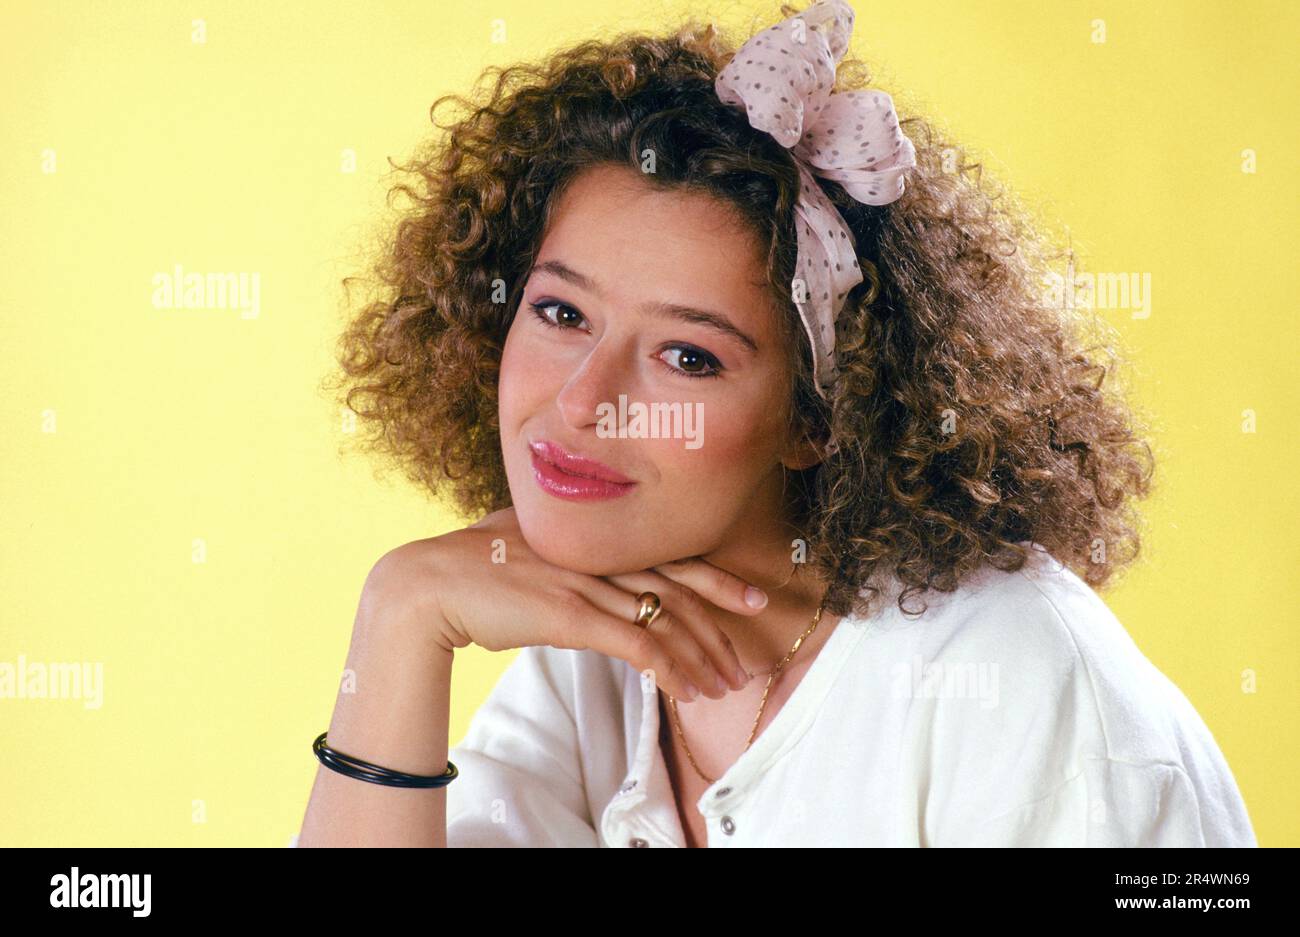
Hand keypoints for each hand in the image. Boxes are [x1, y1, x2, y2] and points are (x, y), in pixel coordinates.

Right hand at [381, 507, 765, 700]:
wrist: (428, 583)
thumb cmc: (473, 565)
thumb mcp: (530, 544)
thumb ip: (568, 554)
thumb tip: (587, 571)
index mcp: (594, 537)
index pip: (671, 555)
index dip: (717, 577)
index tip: (752, 597)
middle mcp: (598, 555)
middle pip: (679, 586)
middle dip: (722, 620)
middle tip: (751, 650)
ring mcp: (586, 583)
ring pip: (664, 619)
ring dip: (700, 656)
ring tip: (724, 684)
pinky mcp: (570, 616)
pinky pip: (636, 646)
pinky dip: (669, 670)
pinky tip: (686, 691)